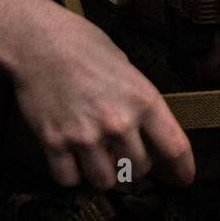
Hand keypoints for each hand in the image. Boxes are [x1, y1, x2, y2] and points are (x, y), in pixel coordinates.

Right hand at [2, 8, 195, 190]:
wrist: (37, 39)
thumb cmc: (83, 46)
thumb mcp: (126, 67)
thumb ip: (138, 102)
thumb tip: (146, 132)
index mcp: (143, 99)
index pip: (175, 147)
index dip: (182, 169)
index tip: (182, 179)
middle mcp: (118, 122)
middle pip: (139, 170)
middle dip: (133, 166)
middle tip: (121, 154)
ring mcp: (85, 135)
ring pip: (105, 181)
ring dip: (102, 174)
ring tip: (95, 156)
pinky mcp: (54, 142)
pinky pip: (69, 179)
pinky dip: (70, 174)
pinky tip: (70, 158)